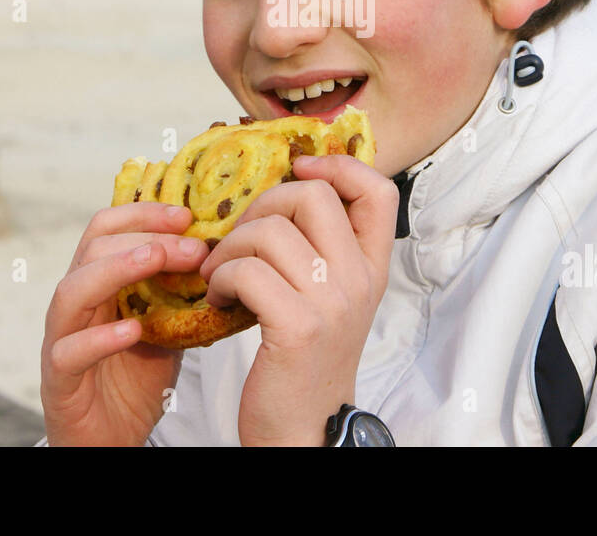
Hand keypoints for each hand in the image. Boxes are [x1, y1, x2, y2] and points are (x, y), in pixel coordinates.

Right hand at [40, 202, 209, 445]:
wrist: (113, 438)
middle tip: (192, 247)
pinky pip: (68, 352)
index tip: (187, 215)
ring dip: (116, 270)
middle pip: (93, 249)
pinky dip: (99, 338)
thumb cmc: (136, 377)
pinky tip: (133, 331)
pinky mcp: (58, 381)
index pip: (106, 227)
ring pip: (71, 291)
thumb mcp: (167, 325)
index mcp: (97, 282)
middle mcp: (74, 303)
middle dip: (146, 239)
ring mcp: (60, 340)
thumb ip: (181, 292)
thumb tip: (225, 256)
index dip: (143, 213)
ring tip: (154, 261)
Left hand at [197, 154, 398, 445]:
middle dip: (261, 206)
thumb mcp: (329, 300)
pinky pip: (247, 270)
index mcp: (371, 269)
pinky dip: (220, 278)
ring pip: (270, 231)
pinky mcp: (298, 327)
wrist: (303, 432)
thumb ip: (321, 251)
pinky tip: (217, 300)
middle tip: (238, 238)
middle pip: (313, 195)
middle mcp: (360, 281)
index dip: (338, 165)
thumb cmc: (304, 363)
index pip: (379, 191)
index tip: (299, 169)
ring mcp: (333, 303)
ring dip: (228, 248)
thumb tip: (283, 191)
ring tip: (219, 275)